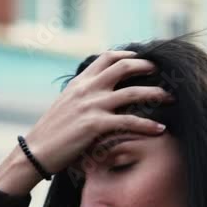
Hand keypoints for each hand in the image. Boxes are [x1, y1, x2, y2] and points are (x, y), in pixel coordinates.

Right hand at [0, 50, 172, 195]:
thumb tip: (102, 95)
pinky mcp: (95, 125)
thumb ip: (84, 96)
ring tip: (171, 98)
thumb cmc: (52, 134)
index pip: (107, 57)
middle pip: (123, 67)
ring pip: (132, 92)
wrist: (36, 152)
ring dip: (155, 93)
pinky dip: (148, 125)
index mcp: (79, 83)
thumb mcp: (66, 106)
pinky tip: (160, 129)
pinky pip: (129, 122)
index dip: (129, 55)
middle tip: (164, 73)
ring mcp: (91, 106)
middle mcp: (86, 89)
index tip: (144, 59)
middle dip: (147, 67)